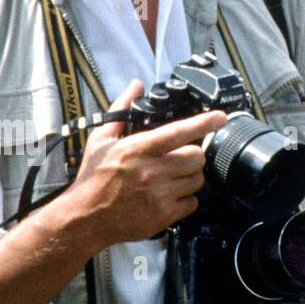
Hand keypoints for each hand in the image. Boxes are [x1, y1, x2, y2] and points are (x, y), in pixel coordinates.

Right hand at [70, 80, 226, 249]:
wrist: (85, 218)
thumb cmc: (92, 178)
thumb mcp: (101, 139)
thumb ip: (121, 110)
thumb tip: (135, 86)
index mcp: (137, 149)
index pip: (178, 132)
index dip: (203, 123)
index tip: (220, 117)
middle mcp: (151, 172)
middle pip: (196, 157)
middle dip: (192, 155)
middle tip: (180, 157)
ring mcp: (159, 195)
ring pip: (197, 180)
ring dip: (189, 176)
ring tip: (172, 178)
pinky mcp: (163, 216)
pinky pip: (192, 203)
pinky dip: (185, 199)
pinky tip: (169, 196)